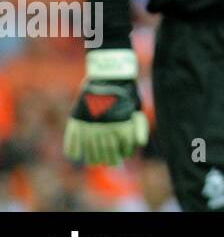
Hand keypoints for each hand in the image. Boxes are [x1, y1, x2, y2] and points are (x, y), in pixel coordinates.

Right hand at [64, 49, 149, 165]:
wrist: (107, 74)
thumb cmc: (125, 91)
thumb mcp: (136, 107)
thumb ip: (137, 125)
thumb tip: (139, 143)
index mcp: (122, 126)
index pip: (124, 147)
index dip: (124, 152)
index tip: (124, 154)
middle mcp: (105, 128)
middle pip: (107, 151)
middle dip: (110, 159)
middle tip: (111, 162)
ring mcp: (89, 125)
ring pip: (90, 149)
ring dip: (93, 158)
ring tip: (94, 161)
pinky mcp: (76, 120)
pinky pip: (71, 141)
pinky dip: (72, 150)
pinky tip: (75, 155)